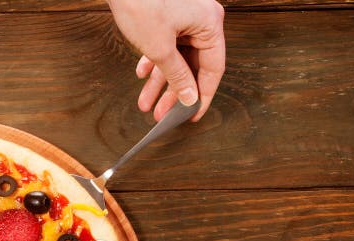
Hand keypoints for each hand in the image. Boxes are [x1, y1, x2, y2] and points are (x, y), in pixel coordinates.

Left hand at [107, 0, 225, 121]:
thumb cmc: (140, 2)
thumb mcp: (159, 48)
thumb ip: (177, 75)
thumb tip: (190, 96)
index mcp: (209, 24)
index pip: (213, 69)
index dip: (203, 95)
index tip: (192, 116)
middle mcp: (201, 19)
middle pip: (193, 65)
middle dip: (175, 92)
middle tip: (163, 114)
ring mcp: (184, 16)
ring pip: (177, 57)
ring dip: (161, 81)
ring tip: (147, 103)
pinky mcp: (167, 14)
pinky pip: (166, 43)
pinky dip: (155, 61)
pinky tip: (142, 75)